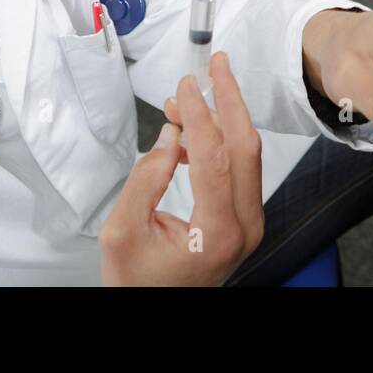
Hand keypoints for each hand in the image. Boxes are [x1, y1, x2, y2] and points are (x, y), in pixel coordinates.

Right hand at [99, 52, 262, 285]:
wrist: (159, 308)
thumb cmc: (140, 280)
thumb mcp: (122, 234)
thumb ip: (144, 182)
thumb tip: (169, 137)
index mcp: (217, 233)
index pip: (215, 159)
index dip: (202, 116)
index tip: (187, 86)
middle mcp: (245, 227)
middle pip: (246, 147)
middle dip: (231, 98)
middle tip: (215, 64)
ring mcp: (251, 222)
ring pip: (247, 153)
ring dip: (222, 116)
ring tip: (187, 97)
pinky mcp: (247, 216)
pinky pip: (240, 166)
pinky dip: (221, 139)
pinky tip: (192, 129)